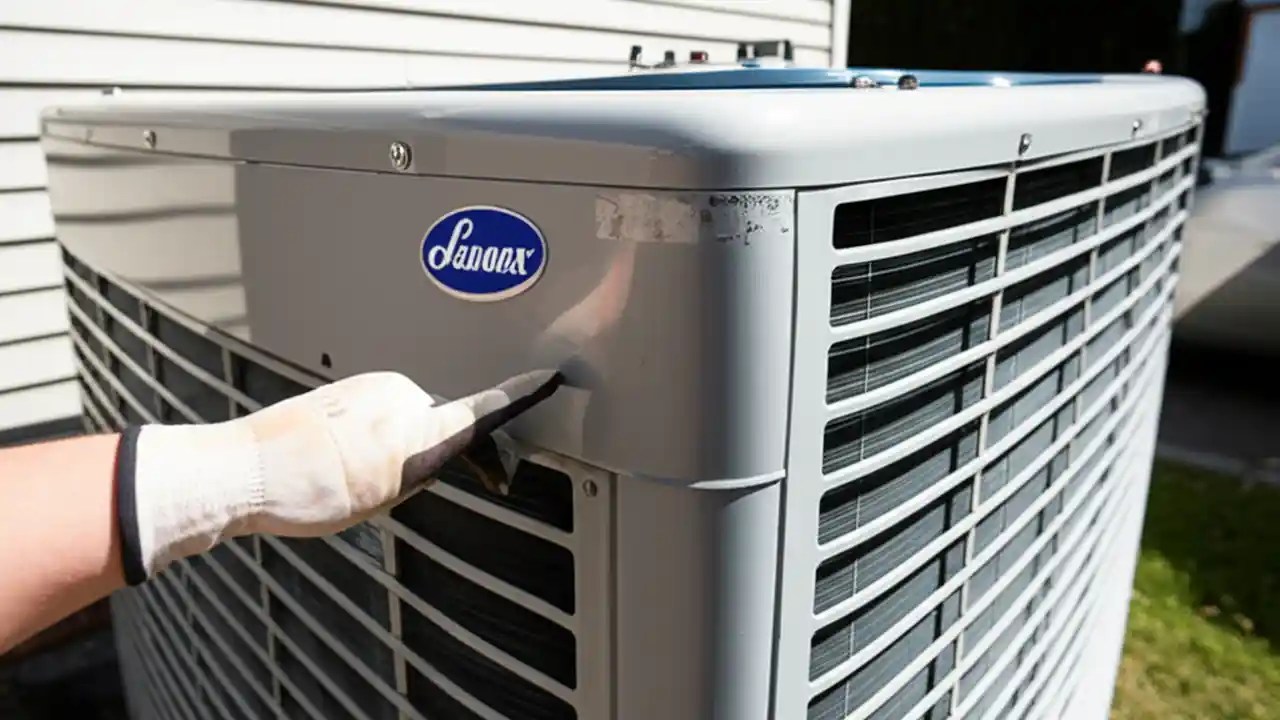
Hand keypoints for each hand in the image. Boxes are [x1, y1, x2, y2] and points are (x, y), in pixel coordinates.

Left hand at [119, 370, 560, 582]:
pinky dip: (370, 441)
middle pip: (439, 423)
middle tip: (400, 495)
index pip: (479, 410)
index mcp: (414, 418)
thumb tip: (436, 448)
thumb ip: (420, 467)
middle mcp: (394, 393)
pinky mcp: (340, 392)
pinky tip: (337, 468)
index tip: (548, 378)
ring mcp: (364, 388)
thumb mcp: (380, 495)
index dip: (519, 397)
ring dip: (395, 450)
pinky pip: (374, 416)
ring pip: (403, 422)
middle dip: (434, 454)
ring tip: (351, 488)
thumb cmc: (301, 488)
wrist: (237, 471)